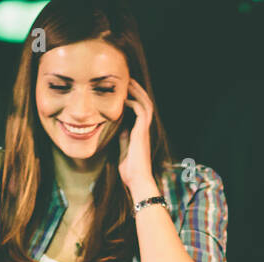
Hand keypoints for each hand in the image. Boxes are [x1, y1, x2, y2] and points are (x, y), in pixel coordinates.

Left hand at [116, 78, 155, 194]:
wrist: (137, 180)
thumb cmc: (130, 170)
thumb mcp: (124, 149)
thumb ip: (123, 137)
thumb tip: (118, 128)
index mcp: (140, 132)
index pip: (139, 109)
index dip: (132, 98)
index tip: (122, 90)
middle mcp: (144, 128)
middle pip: (144, 102)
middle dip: (136, 90)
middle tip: (126, 79)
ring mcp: (144, 129)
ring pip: (144, 103)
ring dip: (136, 92)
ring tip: (127, 82)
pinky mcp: (142, 132)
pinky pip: (140, 111)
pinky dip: (132, 102)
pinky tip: (123, 98)